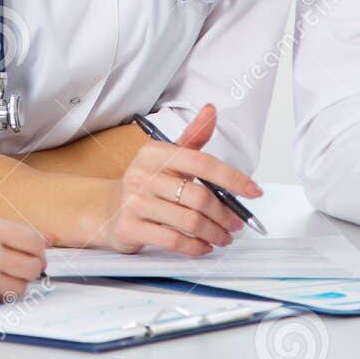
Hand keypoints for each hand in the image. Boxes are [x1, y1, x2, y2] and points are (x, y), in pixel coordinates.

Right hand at [0, 216, 47, 306]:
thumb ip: (4, 232)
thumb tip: (48, 239)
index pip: (35, 240)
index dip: (36, 246)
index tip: (32, 250)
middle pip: (33, 266)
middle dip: (29, 266)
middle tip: (16, 264)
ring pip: (21, 287)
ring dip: (14, 282)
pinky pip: (0, 300)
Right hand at [92, 105, 261, 255]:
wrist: (105, 209)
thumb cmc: (145, 184)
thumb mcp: (167, 157)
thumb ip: (192, 138)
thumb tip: (211, 111)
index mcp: (154, 153)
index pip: (202, 163)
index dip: (232, 178)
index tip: (253, 191)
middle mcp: (142, 175)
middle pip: (198, 197)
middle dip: (225, 214)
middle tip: (237, 223)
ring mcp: (134, 203)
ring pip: (188, 221)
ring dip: (214, 233)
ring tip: (224, 237)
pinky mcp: (130, 228)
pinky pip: (172, 240)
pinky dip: (195, 247)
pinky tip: (204, 247)